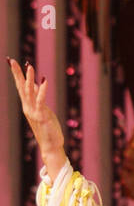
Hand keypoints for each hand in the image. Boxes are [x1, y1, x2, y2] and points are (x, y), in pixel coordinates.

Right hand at [7, 58, 66, 177]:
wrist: (50, 145)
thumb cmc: (48, 129)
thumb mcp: (43, 110)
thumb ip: (38, 98)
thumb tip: (36, 84)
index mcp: (27, 106)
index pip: (20, 87)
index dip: (16, 74)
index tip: (12, 62)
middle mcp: (28, 107)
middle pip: (21, 87)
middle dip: (17, 73)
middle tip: (12, 60)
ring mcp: (33, 111)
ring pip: (29, 92)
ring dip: (29, 78)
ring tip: (29, 66)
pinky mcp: (42, 115)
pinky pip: (41, 100)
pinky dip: (42, 89)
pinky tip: (43, 80)